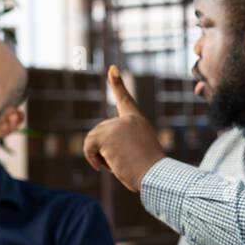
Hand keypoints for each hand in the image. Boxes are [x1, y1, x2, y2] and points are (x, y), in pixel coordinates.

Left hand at [83, 65, 166, 193]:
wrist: (155, 175)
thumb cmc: (150, 172)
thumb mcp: (138, 154)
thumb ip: (121, 146)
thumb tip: (99, 155)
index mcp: (138, 121)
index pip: (125, 99)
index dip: (118, 84)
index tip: (111, 69)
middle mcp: (127, 119)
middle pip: (100, 131)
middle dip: (103, 149)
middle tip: (121, 162)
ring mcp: (117, 126)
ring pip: (92, 139)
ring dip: (98, 155)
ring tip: (116, 165)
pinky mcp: (107, 135)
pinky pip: (88, 145)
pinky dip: (91, 157)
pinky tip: (101, 166)